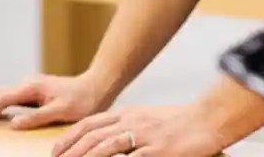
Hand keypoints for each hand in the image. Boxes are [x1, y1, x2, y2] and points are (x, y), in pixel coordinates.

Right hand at [0, 73, 109, 129]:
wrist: (98, 85)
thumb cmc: (84, 100)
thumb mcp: (63, 111)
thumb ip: (38, 117)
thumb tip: (13, 123)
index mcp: (32, 88)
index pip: (1, 101)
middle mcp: (28, 85)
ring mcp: (30, 88)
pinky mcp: (33, 92)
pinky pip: (7, 99)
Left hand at [51, 104, 225, 156]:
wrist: (208, 119)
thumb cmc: (179, 122)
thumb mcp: (148, 118)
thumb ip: (127, 127)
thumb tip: (107, 139)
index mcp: (128, 113)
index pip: (90, 123)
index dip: (70, 137)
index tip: (55, 151)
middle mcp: (132, 122)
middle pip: (93, 136)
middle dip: (71, 152)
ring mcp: (144, 137)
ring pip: (106, 148)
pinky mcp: (157, 151)